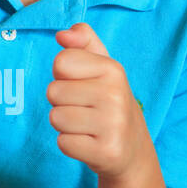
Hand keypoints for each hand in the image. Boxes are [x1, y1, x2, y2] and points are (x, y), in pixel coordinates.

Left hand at [47, 22, 146, 177]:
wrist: (133, 149)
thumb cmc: (108, 101)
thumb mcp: (101, 66)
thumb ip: (82, 41)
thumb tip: (62, 35)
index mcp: (113, 70)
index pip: (60, 62)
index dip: (64, 75)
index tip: (82, 84)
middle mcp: (117, 95)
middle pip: (53, 91)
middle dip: (62, 102)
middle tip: (85, 110)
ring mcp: (114, 126)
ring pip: (55, 118)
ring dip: (65, 125)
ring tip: (87, 126)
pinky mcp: (107, 153)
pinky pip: (63, 143)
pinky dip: (71, 145)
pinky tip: (90, 143)